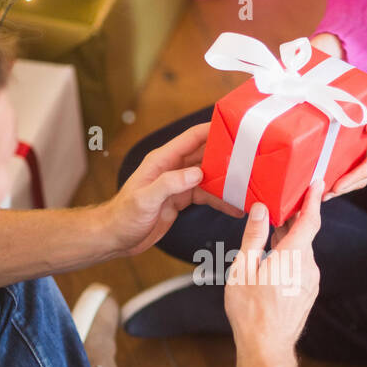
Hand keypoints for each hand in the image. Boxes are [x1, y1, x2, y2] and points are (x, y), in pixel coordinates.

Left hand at [103, 122, 236, 256]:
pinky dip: (220, 199)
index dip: (213, 130)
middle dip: (227, 156)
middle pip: (205, 155)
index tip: (235, 128)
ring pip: (208, 176)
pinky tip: (234, 206)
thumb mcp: (145, 199)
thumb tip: (197, 173)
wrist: (115, 238)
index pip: (192, 138)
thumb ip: (170, 183)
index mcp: (162, 161)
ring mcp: (178, 184)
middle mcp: (172, 168)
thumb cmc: (123, 216)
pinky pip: (205, 194)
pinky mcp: (181, 200)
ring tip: (247, 184)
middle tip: (251, 159)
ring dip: (226, 180)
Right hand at [225, 185, 322, 359]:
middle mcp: (307, 266)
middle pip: (304, 234)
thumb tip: (260, 211)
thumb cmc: (251, 311)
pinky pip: (302, 265)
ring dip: (289, 239)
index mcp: (292, 256)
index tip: (317, 184)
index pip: (309, 220)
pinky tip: (274, 258)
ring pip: (302, 251)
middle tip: (280, 204)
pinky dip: (290, 255)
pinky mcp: (308, 291)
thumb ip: (254, 237)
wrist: (266, 347)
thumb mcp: (243, 270)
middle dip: (293, 218)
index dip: (313, 200)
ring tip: (270, 231)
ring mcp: (310, 281)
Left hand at [328, 84, 366, 196]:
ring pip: (361, 173)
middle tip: (324, 195)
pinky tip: (332, 172)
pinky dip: (346, 171)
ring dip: (344, 183)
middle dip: (345, 187)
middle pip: (363, 176)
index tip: (337, 187)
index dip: (353, 178)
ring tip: (324, 191)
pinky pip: (359, 163)